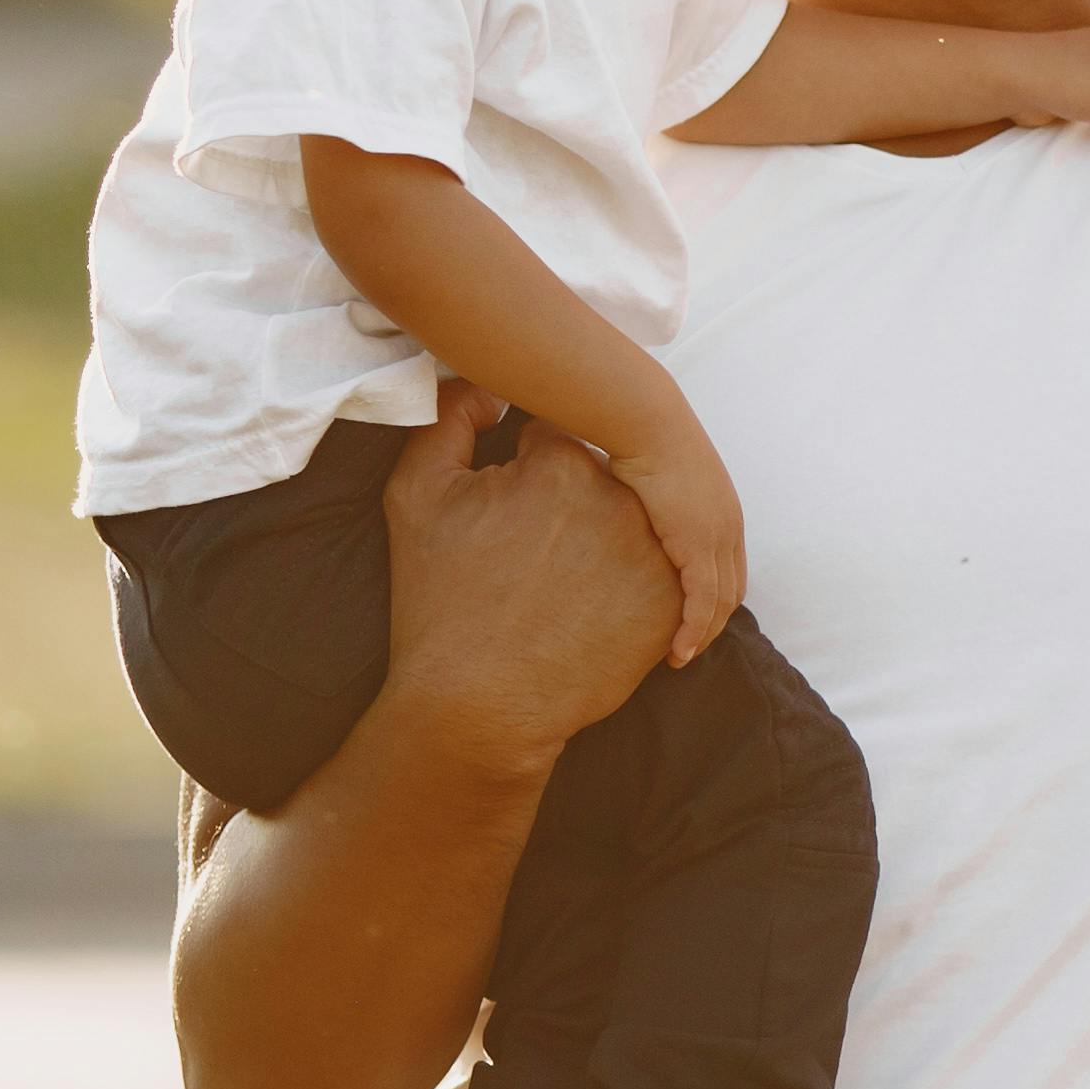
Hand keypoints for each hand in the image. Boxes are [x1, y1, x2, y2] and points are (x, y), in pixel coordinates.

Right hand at [371, 384, 682, 767]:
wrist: (476, 703)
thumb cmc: (437, 601)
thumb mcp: (415, 495)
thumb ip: (448, 421)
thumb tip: (486, 385)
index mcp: (563, 465)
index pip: (556, 437)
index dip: (528, 466)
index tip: (512, 500)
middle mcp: (622, 500)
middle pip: (602, 478)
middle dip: (573, 502)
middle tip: (533, 550)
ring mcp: (657, 554)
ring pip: (636, 524)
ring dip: (609, 537)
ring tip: (560, 579)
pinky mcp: (674, 604)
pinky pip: (663, 575)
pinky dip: (634, 581)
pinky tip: (594, 600)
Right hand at [604, 416, 750, 667]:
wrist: (645, 421)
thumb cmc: (636, 437)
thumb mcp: (645, 475)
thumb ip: (641, 498)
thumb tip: (613, 500)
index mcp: (720, 509)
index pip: (726, 566)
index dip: (713, 597)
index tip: (692, 619)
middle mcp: (728, 525)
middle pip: (731, 589)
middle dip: (712, 623)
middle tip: (688, 648)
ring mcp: (719, 535)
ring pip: (721, 602)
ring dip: (702, 634)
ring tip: (680, 658)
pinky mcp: (700, 545)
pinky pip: (703, 601)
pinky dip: (693, 630)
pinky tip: (678, 652)